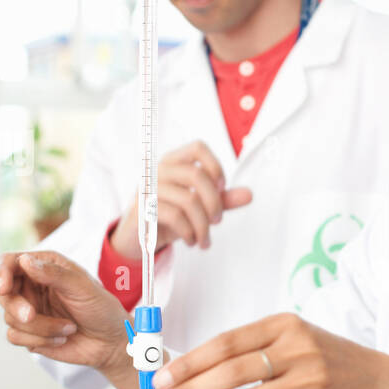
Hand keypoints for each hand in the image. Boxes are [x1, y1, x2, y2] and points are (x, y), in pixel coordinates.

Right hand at [0, 250, 128, 374]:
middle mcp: (31, 286)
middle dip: (15, 305)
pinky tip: (61, 338)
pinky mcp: (28, 332)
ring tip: (69, 327)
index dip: (0, 273)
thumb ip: (53, 273)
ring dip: (40, 327)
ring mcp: (28, 310)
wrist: (110, 342)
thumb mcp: (82, 287)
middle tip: (30, 315)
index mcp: (42, 266)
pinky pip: (15, 336)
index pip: (8, 263)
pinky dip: (39, 339)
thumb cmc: (101, 309)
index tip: (3, 288)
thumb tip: (25, 261)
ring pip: (9, 317)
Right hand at [109, 140, 252, 256]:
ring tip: (204, 240)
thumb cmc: (170, 216)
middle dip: (214, 202)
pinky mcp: (141, 209)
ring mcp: (148, 189)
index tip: (222, 187)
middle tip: (218, 221)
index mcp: (174, 162)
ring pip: (188, 200)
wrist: (138, 239)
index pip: (198, 147)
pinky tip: (192, 241)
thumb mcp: (199, 207)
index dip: (215, 165)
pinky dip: (189, 232)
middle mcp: (159, 170)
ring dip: (203, 226)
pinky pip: (175, 216)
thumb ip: (222, 199)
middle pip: (196, 175)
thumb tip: (249, 195)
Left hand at [151, 312, 388, 388]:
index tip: (162, 378)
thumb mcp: (291, 338)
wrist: (375, 381)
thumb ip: (249, 349)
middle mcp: (297, 349)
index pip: (226, 343)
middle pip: (230, 372)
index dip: (190, 362)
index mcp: (284, 325)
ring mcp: (309, 380)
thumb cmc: (321, 358)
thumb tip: (190, 369)